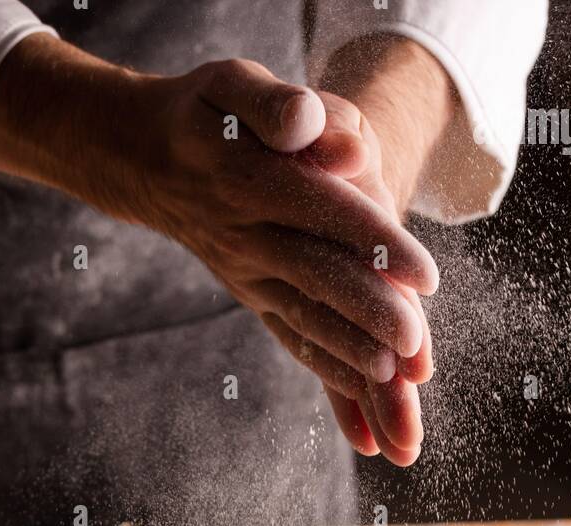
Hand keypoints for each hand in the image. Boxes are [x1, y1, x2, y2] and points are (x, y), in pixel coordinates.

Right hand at [138, 60, 437, 406]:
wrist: (145, 160)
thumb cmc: (206, 114)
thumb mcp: (233, 84)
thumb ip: (278, 105)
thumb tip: (321, 131)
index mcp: (248, 180)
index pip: (322, 210)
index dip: (376, 243)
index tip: (425, 274)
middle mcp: (246, 237)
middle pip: (316, 276)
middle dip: (369, 312)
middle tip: (415, 344)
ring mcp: (248, 275)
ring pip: (306, 318)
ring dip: (350, 352)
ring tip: (394, 380)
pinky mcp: (254, 297)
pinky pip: (293, 337)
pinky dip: (328, 369)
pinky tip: (362, 395)